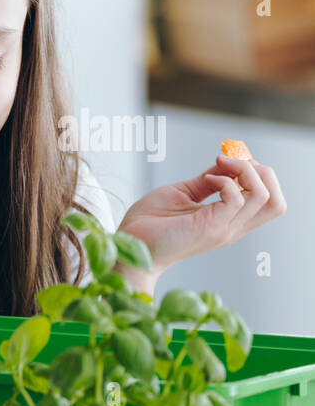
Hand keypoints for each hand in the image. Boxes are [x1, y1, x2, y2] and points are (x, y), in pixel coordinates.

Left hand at [118, 152, 286, 274]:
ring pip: (263, 196)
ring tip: (219, 165)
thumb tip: (225, 163)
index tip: (231, 161)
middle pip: (277, 201)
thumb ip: (206, 181)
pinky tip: (205, 181)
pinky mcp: (211, 228)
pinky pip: (237, 198)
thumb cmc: (149, 224)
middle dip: (263, 172)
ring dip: (245, 171)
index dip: (259, 175)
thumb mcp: (182, 194)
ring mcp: (223, 229)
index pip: (269, 201)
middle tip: (233, 161)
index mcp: (228, 221)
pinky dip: (225, 181)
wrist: (128, 245)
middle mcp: (231, 227)